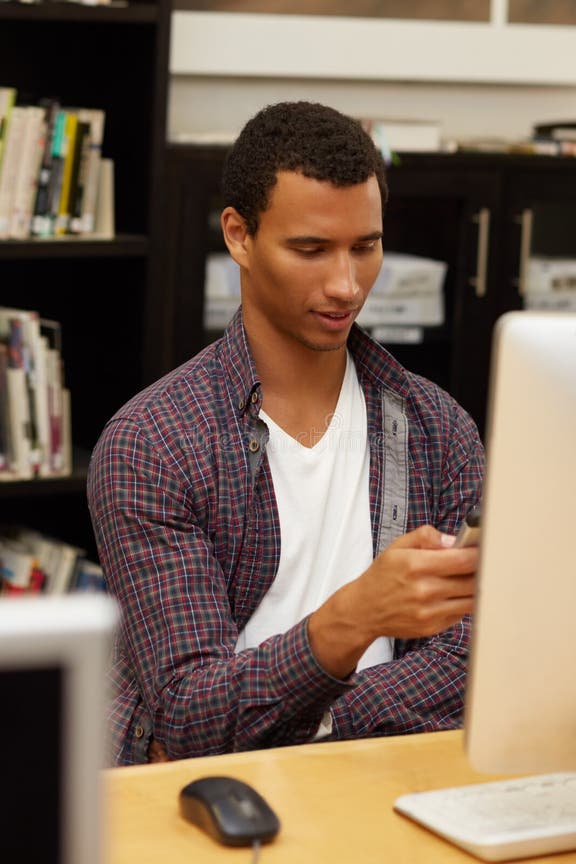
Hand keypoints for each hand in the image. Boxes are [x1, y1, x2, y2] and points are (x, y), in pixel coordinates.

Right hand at [308, 525, 477, 678]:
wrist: (365, 610)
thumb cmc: (383, 575)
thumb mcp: (397, 547)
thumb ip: (425, 536)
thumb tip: (453, 540)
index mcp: (416, 565)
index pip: (463, 560)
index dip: (478, 553)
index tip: (482, 549)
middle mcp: (424, 590)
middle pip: (472, 581)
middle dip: (479, 570)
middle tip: (480, 563)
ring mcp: (429, 612)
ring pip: (471, 599)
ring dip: (475, 588)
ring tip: (469, 578)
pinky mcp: (432, 627)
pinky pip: (460, 614)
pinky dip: (462, 602)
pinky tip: (454, 594)